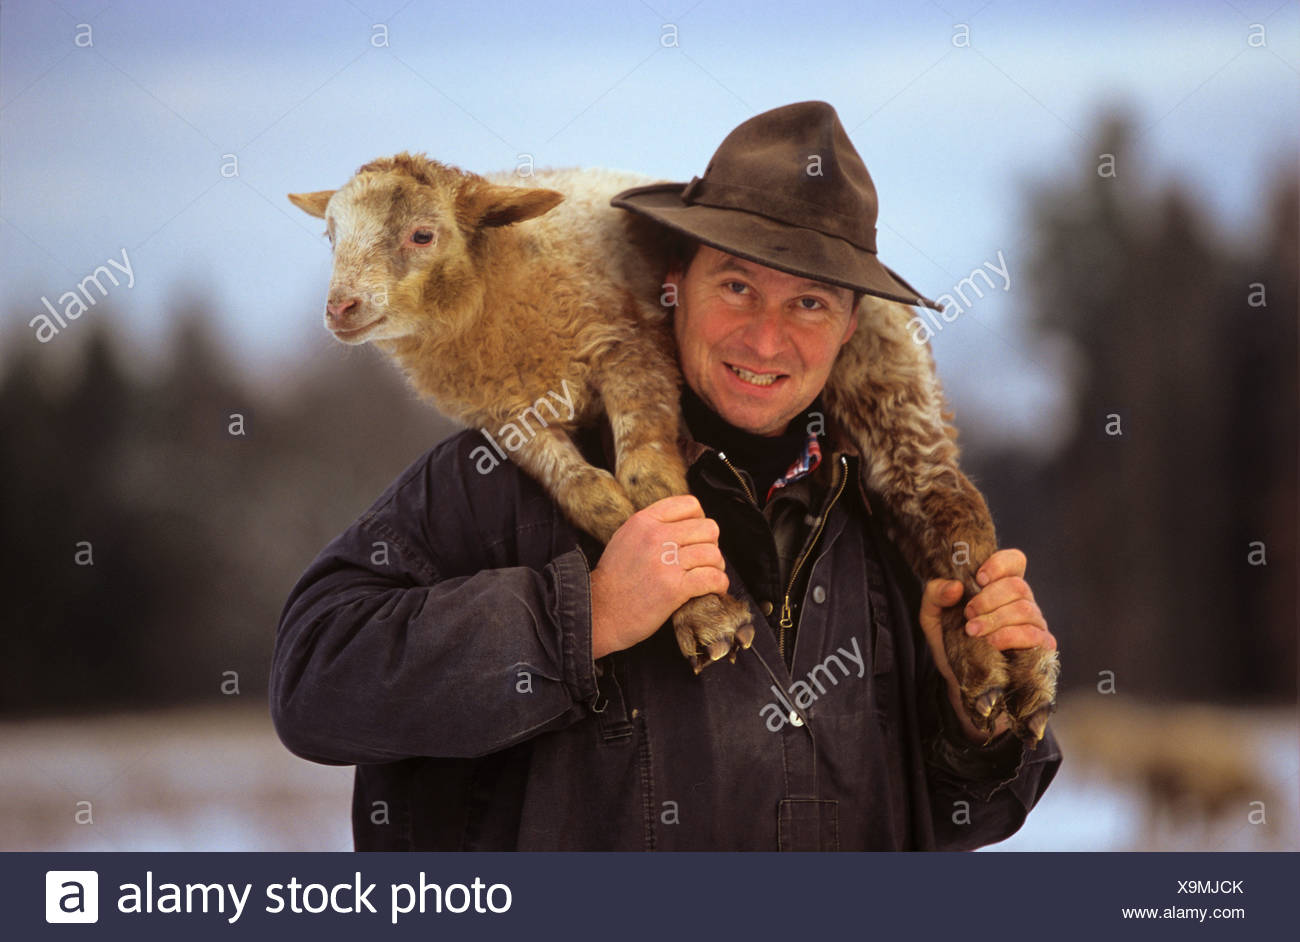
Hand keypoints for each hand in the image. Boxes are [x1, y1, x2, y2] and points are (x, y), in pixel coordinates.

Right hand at [590, 495, 728, 659]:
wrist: (599, 612)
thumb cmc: (613, 580)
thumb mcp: (626, 539)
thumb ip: (652, 526)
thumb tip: (684, 523)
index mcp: (644, 521)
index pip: (689, 504)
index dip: (699, 521)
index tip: (695, 537)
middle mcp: (655, 536)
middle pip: (708, 528)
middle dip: (711, 545)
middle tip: (704, 560)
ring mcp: (666, 561)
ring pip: (713, 553)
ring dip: (716, 567)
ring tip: (708, 576)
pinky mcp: (674, 587)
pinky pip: (713, 577)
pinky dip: (719, 584)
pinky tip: (713, 589)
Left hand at [919, 548, 1056, 741]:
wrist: (959, 681)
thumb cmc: (950, 642)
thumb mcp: (932, 616)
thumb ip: (935, 594)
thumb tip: (955, 586)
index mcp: (999, 587)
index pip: (1015, 561)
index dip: (1000, 564)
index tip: (978, 579)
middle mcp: (1021, 601)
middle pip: (1018, 586)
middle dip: (988, 599)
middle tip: (968, 614)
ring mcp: (1034, 624)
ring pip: (1025, 609)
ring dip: (995, 619)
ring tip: (973, 632)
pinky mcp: (1041, 647)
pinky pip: (1034, 634)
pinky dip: (1011, 636)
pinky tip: (992, 643)